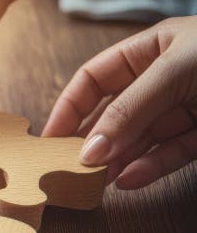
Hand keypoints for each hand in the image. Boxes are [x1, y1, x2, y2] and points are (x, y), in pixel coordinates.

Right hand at [42, 16, 196, 188]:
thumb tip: (88, 150)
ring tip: (95, 183)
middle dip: (93, 140)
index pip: (93, 79)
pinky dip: (150, 169)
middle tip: (68, 169)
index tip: (48, 140)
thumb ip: (128, 111)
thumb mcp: (175, 73)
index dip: (68, 108)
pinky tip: (130, 181)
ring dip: (118, 160)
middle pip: (114, 113)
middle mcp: (164, 80)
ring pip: (139, 139)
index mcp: (152, 50)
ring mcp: (185, 109)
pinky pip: (169, 154)